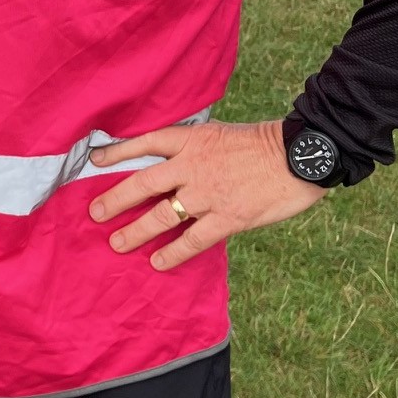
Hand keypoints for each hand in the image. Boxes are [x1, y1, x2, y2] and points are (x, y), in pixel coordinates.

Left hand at [88, 119, 323, 269]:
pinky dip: (172, 253)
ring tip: (117, 243)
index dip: (117, 151)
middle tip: (95, 213)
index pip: (145, 143)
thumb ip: (198, 149)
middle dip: (115, 199)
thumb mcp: (223, 134)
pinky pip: (191, 240)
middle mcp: (192, 166)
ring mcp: (208, 193)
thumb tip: (178, 165)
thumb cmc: (267, 143)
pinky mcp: (227, 218)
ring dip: (136, 231)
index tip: (94, 160)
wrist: (303, 153)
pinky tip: (157, 263)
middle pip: (143, 183)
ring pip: (161, 215)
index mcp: (192, 140)